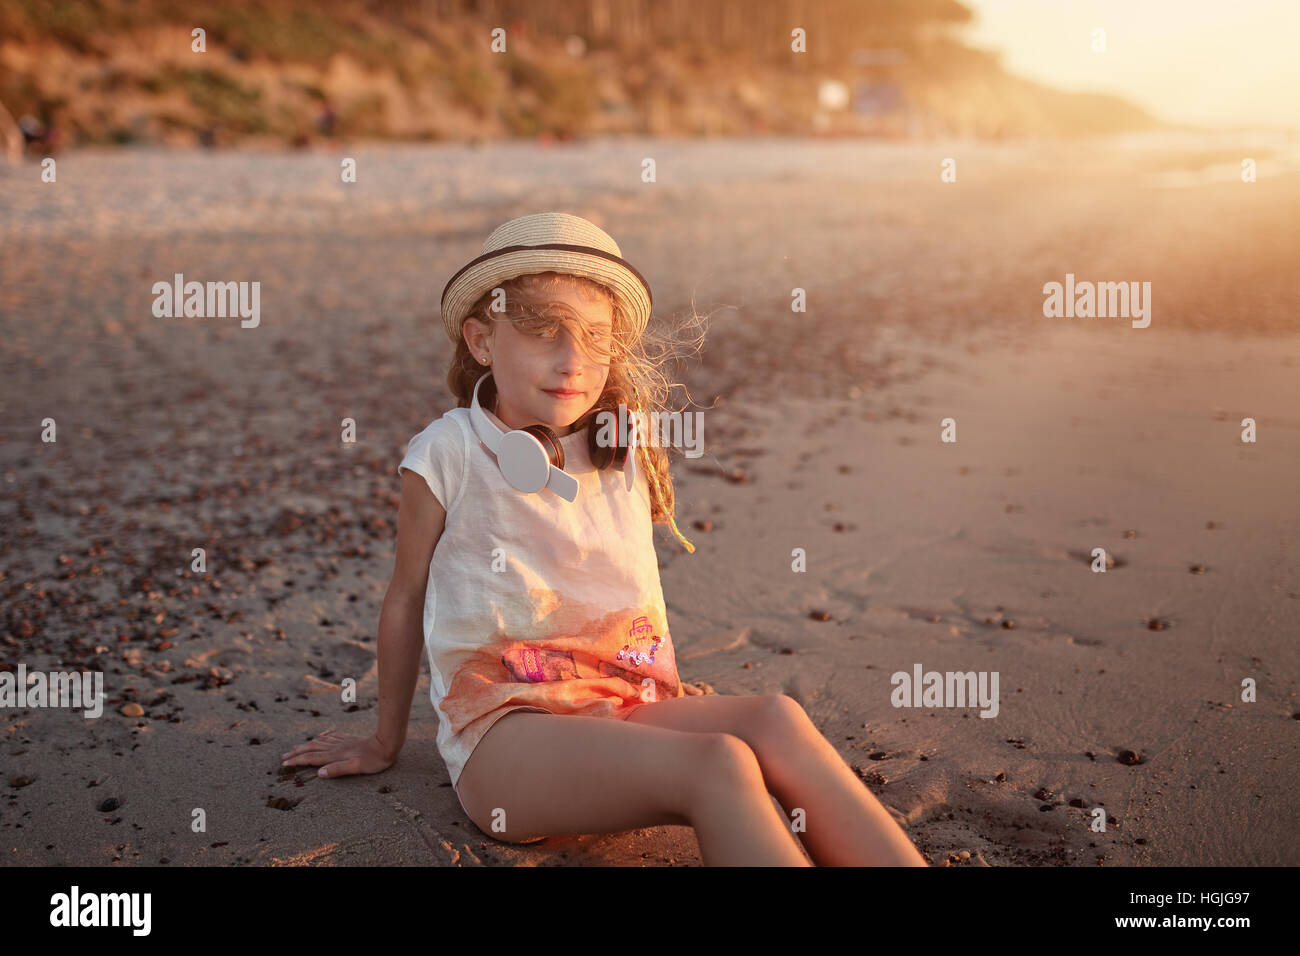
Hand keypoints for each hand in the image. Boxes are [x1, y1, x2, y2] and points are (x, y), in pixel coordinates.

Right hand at [281, 731, 396, 777]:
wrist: (387, 743)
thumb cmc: (374, 760)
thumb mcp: (356, 767)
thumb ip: (338, 769)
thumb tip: (319, 773)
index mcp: (335, 755)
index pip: (312, 758)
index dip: (297, 761)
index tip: (284, 763)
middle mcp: (336, 747)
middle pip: (312, 749)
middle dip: (297, 752)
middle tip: (284, 756)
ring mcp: (342, 742)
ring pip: (320, 742)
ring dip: (306, 745)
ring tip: (297, 747)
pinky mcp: (350, 739)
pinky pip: (331, 738)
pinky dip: (322, 739)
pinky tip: (322, 738)